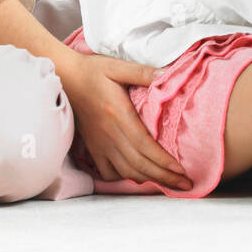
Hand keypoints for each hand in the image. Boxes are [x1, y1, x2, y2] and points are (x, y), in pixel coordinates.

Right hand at [64, 51, 191, 190]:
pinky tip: (137, 176)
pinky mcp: (92, 148)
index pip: (144, 146)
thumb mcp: (119, 66)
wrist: (65, 77)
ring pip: (125, 171)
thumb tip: (167, 74)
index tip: (182, 171)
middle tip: (186, 184)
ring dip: (148, 180)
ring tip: (169, 184)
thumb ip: (143, 72)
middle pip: (139, 165)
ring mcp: (99, 144)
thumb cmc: (93, 70)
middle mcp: (109, 135)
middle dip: (164, 177)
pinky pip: (108, 172)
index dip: (163, 162)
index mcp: (119, 115)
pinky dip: (124, 178)